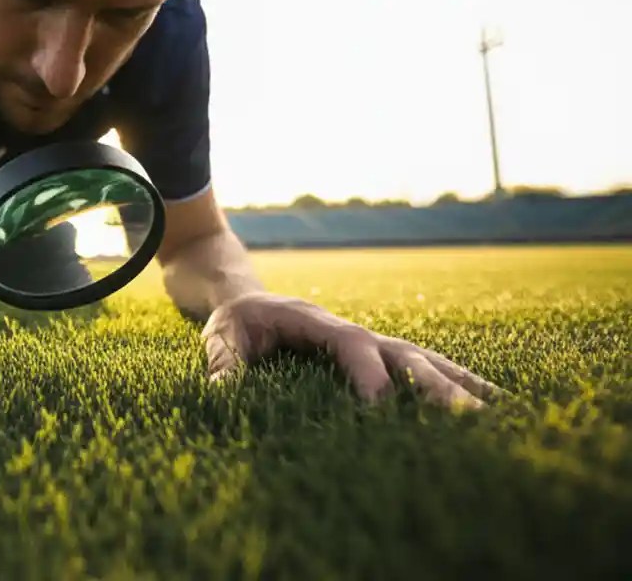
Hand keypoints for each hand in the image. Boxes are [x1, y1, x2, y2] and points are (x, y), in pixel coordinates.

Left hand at [202, 291, 504, 408]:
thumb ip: (222, 366)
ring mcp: (367, 343)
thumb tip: (220, 398)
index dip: (366, 372)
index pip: (348, 343)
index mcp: (313, 321)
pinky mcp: (374, 360)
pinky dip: (451, 386)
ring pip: (419, 361)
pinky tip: (486, 408)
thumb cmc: (233, 321)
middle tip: (466, 418)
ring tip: (499, 413)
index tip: (380, 406)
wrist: (244, 300)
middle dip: (432, 385)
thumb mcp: (219, 337)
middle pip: (400, 353)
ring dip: (457, 386)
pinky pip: (417, 371)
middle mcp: (349, 330)